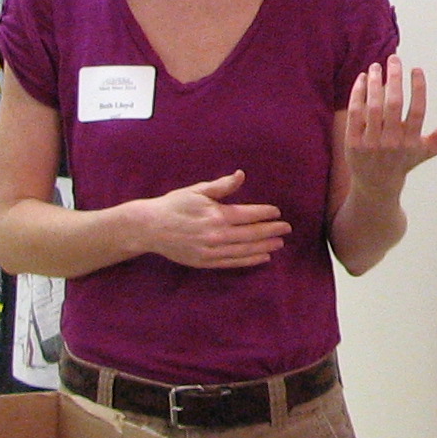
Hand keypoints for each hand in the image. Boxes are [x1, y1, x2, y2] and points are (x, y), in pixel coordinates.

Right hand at [126, 171, 289, 269]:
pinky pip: (232, 262)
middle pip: (250, 234)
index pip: (248, 215)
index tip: (277, 212)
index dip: (265, 214)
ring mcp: (211, 250)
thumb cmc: (174, 205)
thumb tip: (241, 175)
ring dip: (264, 247)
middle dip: (271, 231)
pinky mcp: (205, 262)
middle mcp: (216, 234)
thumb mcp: (197, 191)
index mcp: (216, 214)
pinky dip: (249, 261)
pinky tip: (263, 258)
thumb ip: (221, 186)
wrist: (149, 228)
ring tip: (279, 244)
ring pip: (244, 250)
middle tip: (287, 229)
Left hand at [341, 57, 436, 204]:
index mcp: (412, 141)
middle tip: (394, 59)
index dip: (418, 88)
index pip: (417, 111)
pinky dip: (357, 94)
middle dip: (394, 78)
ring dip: (374, 82)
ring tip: (376, 66)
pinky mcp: (353, 143)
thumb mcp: (429, 148)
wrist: (376, 184)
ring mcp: (371, 143)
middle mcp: (392, 143)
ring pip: (372, 106)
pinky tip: (362, 79)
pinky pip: (354, 113)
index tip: (416, 69)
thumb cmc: (405, 161)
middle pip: (393, 104)